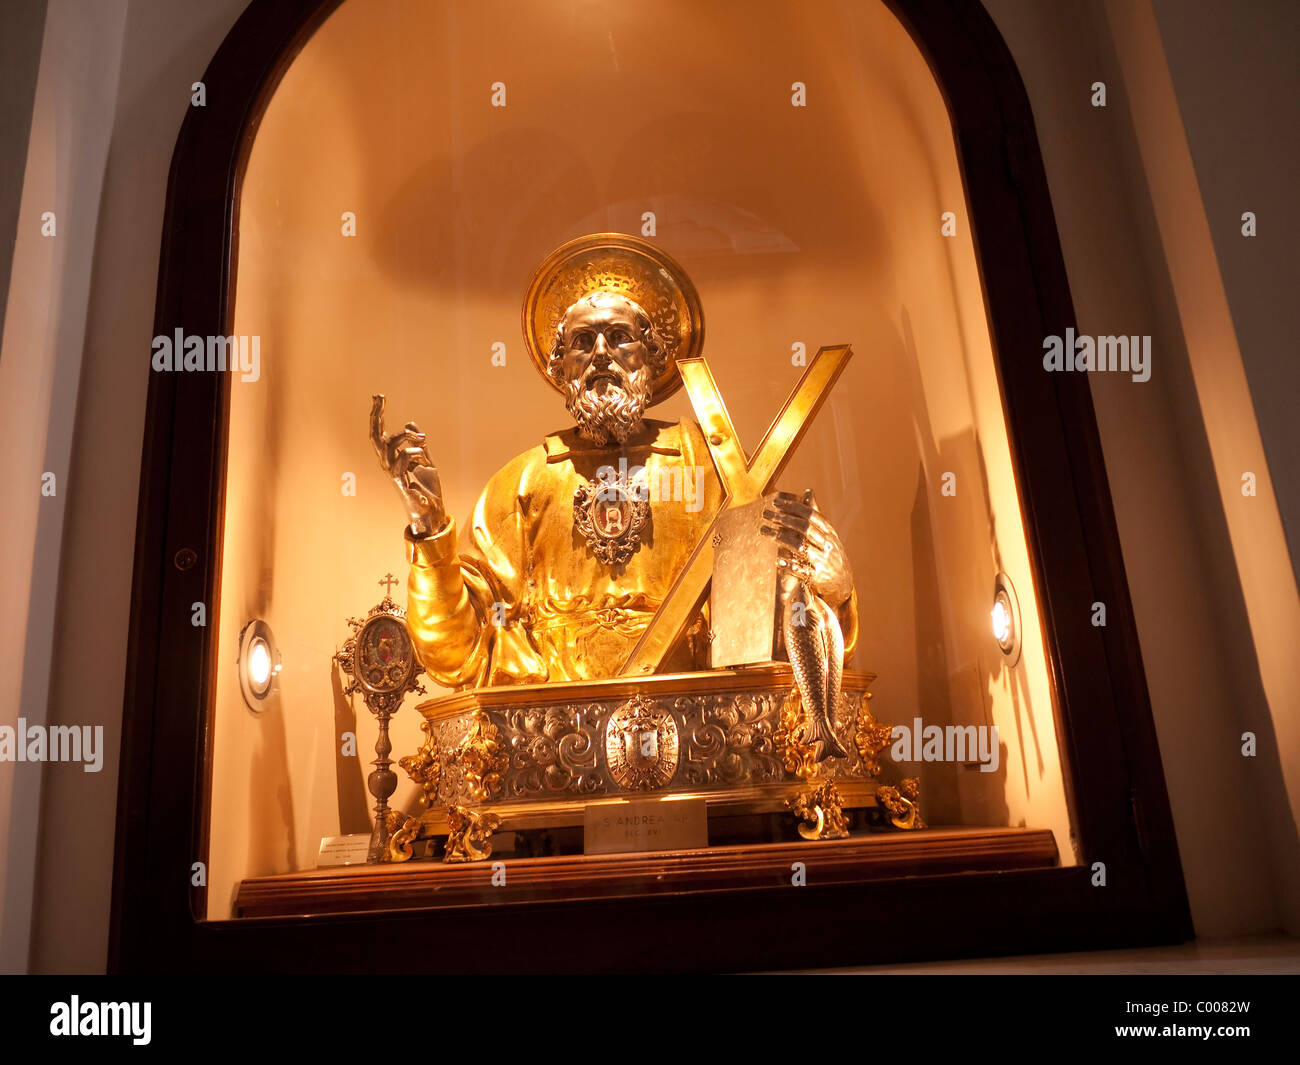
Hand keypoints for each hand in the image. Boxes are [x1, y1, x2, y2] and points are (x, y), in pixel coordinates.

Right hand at [370, 394, 445, 535]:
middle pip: (377, 439)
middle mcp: (390, 466)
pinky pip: (406, 467)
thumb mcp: (426, 462)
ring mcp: (396, 477)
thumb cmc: (427, 490)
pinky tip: (427, 466)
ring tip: (425, 444)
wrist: (431, 515)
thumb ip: (418, 444)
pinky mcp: (404, 488)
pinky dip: (419, 460)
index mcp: (394, 459)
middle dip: (377, 418)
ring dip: (413, 444)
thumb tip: (411, 423)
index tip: (378, 396)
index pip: (381, 434)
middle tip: (380, 398)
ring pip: (397, 450)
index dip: (378, 415)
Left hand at [759, 490, 852, 606]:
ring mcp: (822, 561)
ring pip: (801, 547)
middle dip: (784, 519)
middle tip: (766, 514)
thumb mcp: (826, 533)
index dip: (792, 507)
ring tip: (764, 530)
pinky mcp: (816, 577)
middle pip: (805, 528)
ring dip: (780, 538)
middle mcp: (827, 544)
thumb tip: (808, 491)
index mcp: (828, 531)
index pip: (810, 514)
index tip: (775, 501)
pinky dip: (789, 564)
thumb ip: (815, 514)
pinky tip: (776, 559)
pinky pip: (801, 569)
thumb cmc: (829, 552)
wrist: (843, 581)